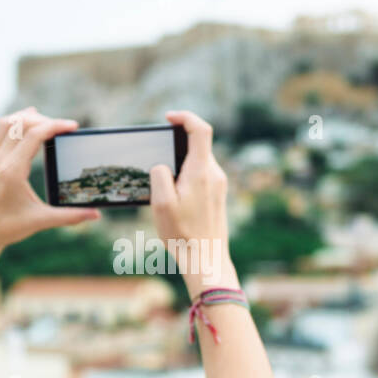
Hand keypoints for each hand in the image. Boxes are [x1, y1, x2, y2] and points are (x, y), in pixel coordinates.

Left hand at [0, 107, 99, 257]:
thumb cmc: (11, 226)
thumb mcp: (42, 221)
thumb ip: (70, 217)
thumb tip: (96, 214)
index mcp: (14, 171)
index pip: (34, 136)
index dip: (55, 126)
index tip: (73, 126)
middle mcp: (4, 160)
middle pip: (23, 124)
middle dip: (47, 121)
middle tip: (66, 129)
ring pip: (10, 123)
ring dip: (30, 118)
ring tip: (50, 123)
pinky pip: (3, 130)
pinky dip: (17, 120)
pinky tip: (30, 119)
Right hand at [150, 110, 236, 295]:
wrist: (206, 260)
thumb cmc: (183, 234)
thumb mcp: (161, 203)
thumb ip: (159, 175)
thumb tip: (162, 166)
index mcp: (201, 171)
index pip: (200, 129)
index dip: (185, 117)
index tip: (168, 118)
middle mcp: (214, 174)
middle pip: (198, 145)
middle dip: (177, 144)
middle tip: (158, 155)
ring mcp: (218, 185)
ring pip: (199, 161)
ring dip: (181, 163)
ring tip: (164, 184)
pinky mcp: (217, 196)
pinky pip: (201, 176)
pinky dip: (187, 176)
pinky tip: (175, 197)